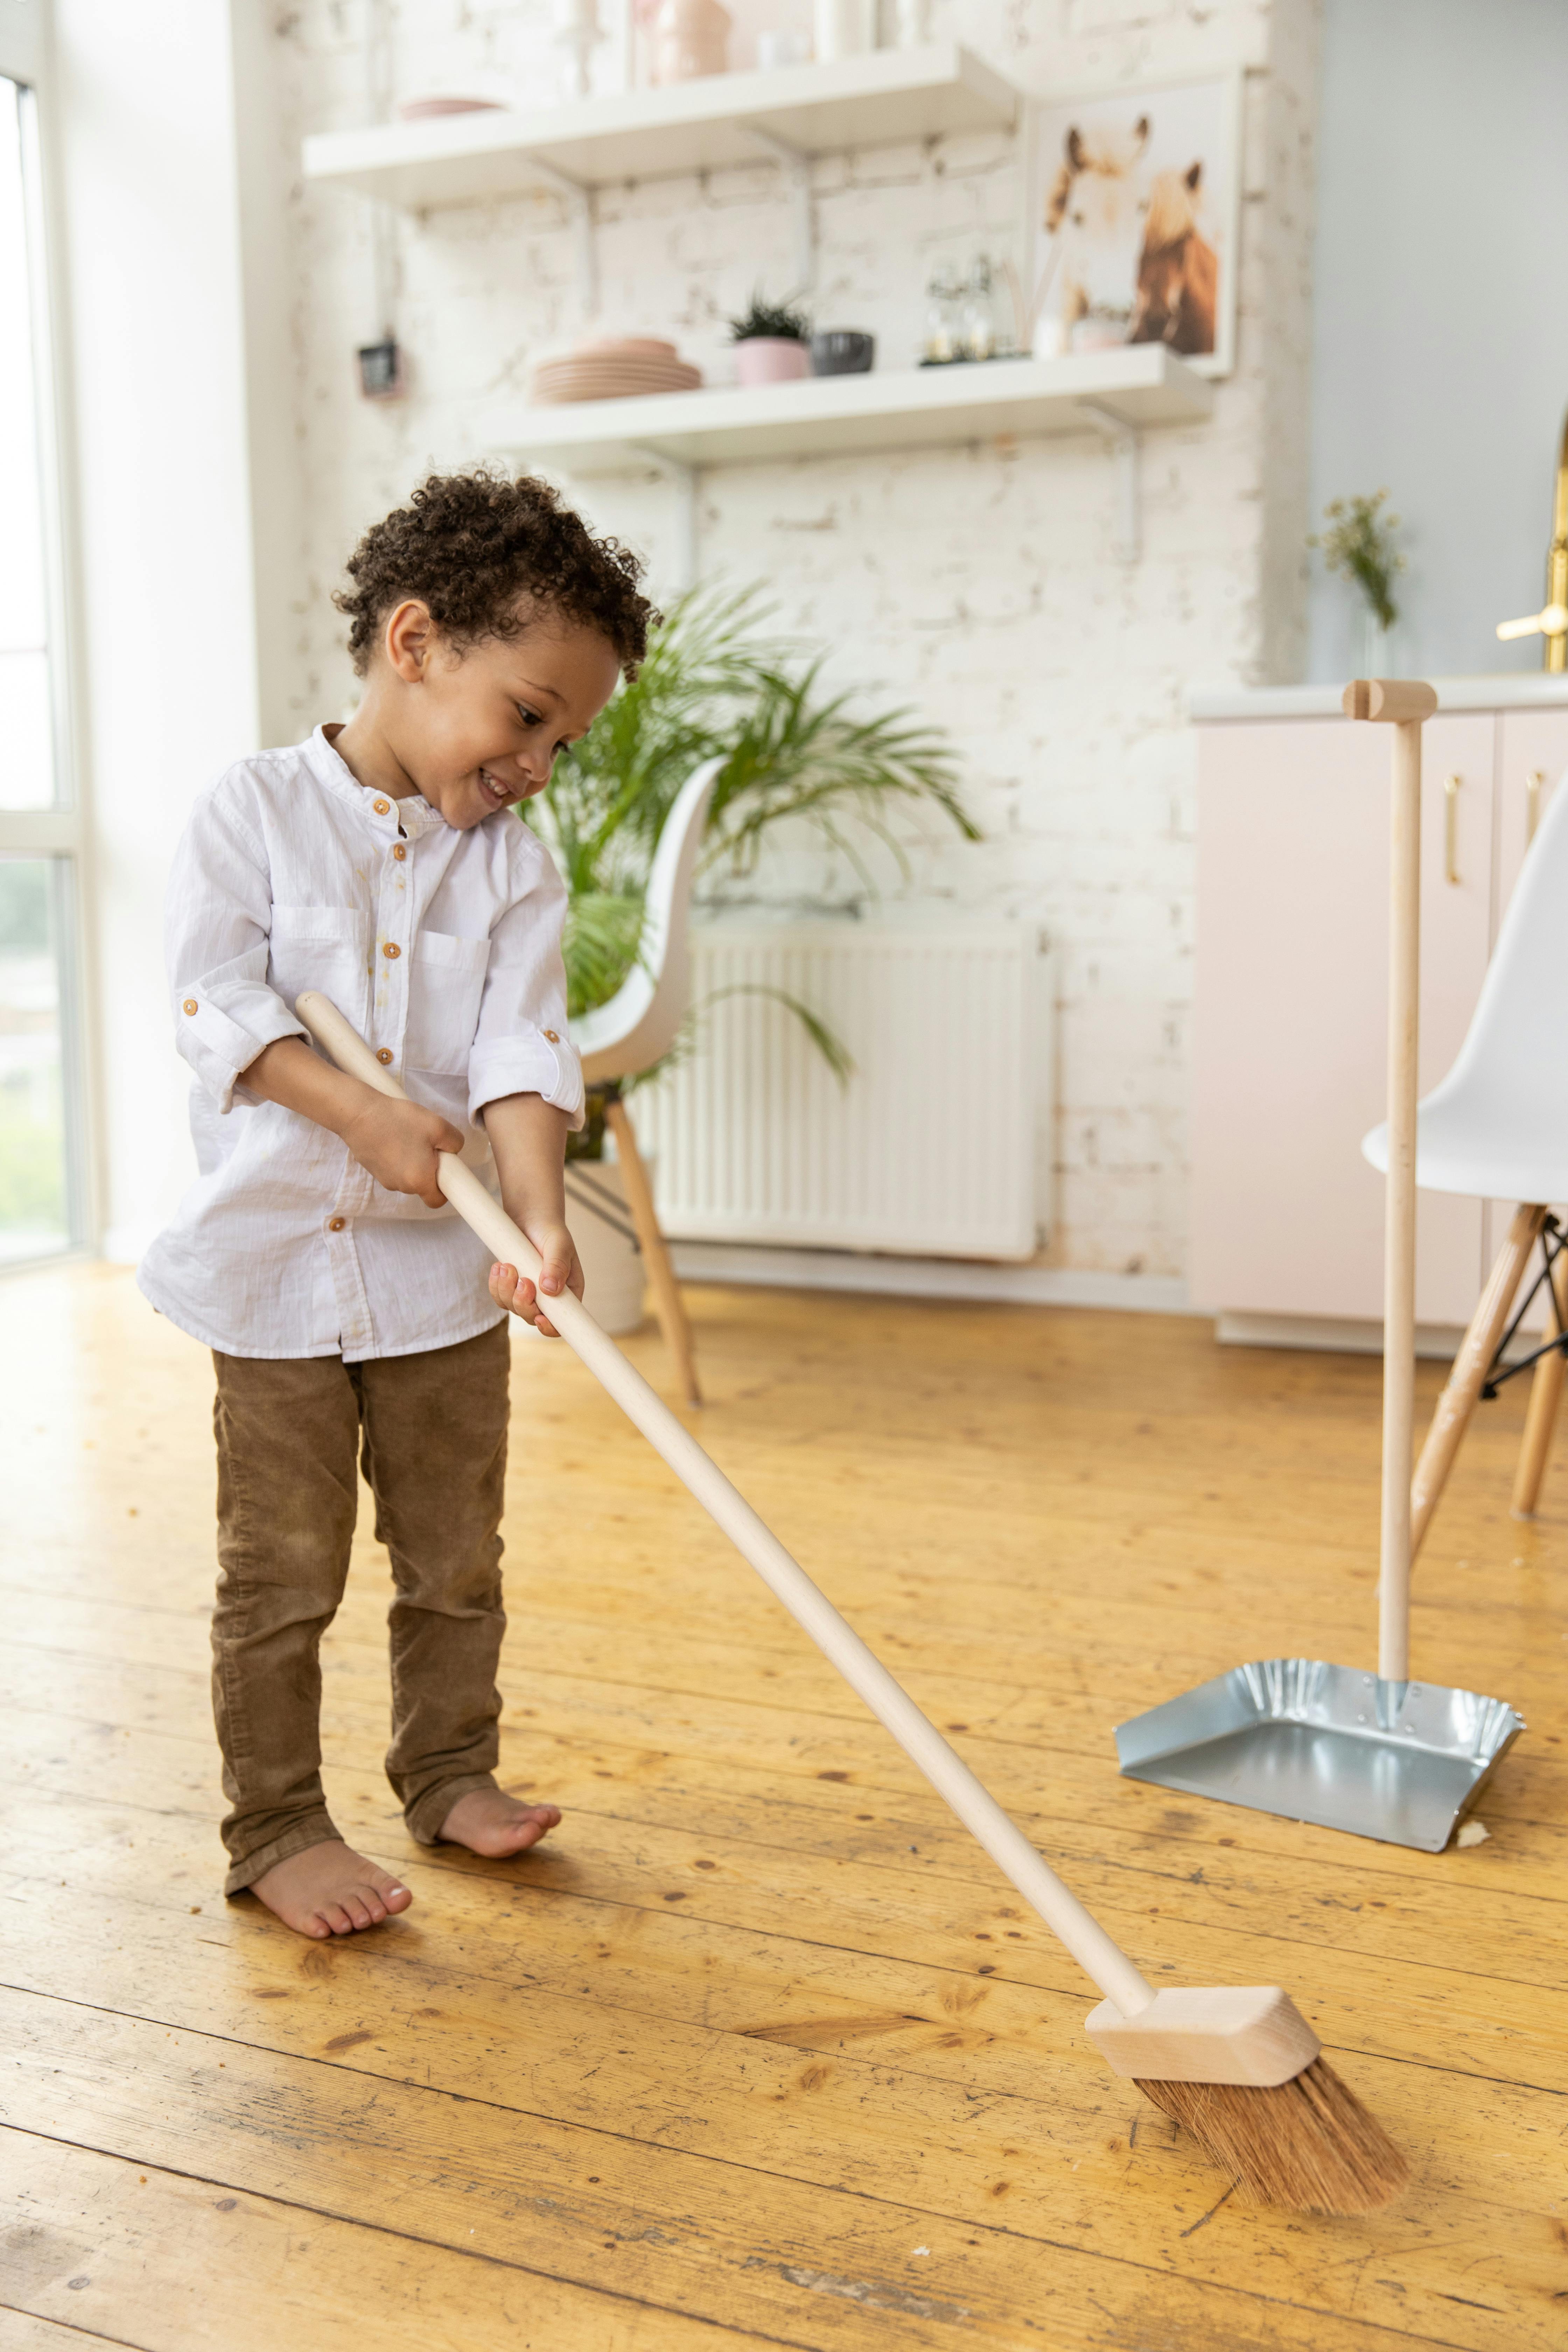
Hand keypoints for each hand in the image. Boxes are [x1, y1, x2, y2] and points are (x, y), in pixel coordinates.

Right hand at [341, 1094, 464, 1208]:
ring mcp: (384, 1179)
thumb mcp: (437, 1125)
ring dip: (412, 1160)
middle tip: (426, 1142)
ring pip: (407, 1175)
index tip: (445, 1171)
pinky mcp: (373, 1168)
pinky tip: (393, 1136)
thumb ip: (454, 1142)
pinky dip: (397, 1156)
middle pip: (422, 1185)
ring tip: (407, 1135)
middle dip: (428, 1167)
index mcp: (418, 1181)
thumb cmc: (397, 1120)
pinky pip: (393, 1167)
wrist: (357, 1114)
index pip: (437, 1201)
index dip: (445, 1188)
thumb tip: (453, 1151)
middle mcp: (400, 1186)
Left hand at [488, 1219, 582, 1338]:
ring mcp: (528, 1294)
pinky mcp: (511, 1287)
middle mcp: (549, 1298)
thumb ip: (557, 1265)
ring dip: (506, 1290)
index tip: (539, 1317)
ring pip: (512, 1307)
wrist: (531, 1218)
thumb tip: (549, 1289)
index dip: (549, 1327)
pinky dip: (496, 1284)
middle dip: (523, 1302)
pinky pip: (499, 1296)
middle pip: (532, 1317)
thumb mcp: (559, 1245)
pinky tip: (499, 1266)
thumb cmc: (551, 1231)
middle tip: (522, 1279)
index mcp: (568, 1293)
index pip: (562, 1323)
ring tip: (507, 1265)